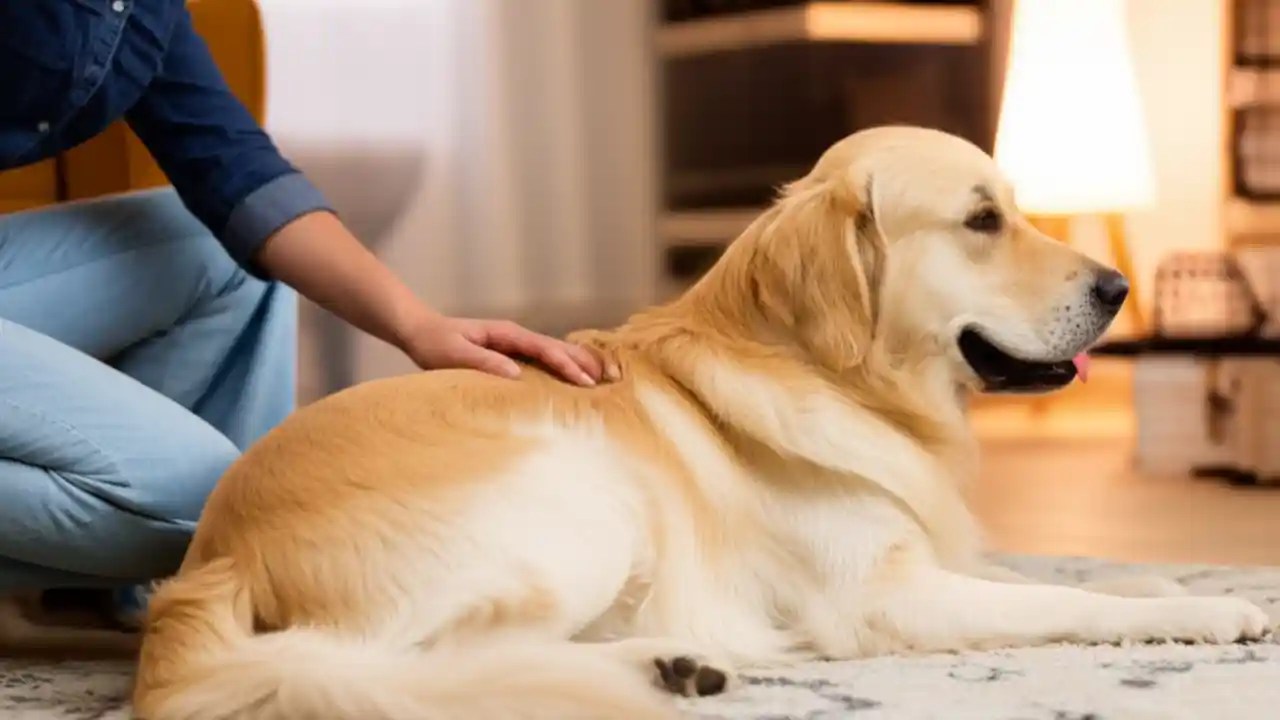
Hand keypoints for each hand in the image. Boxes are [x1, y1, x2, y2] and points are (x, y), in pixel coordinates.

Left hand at [398, 313, 606, 385]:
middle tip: (608, 379)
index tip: (583, 380)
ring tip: (601, 377)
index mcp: (506, 333)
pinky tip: (573, 377)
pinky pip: (542, 359)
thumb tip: (515, 374)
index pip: (543, 348)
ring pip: (553, 351)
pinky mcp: (511, 353)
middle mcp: (515, 335)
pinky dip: (561, 366)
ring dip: (577, 362)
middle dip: (583, 361)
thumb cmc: (434, 343)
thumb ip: (484, 362)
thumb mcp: (454, 354)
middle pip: (557, 346)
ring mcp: (514, 343)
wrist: (420, 331)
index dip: (565, 364)